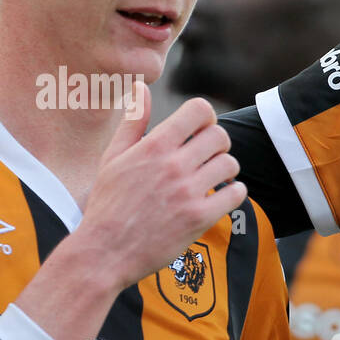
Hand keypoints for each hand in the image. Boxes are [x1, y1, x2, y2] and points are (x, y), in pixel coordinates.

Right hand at [76, 84, 245, 291]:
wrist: (104, 252)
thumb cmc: (106, 203)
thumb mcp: (112, 158)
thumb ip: (132, 121)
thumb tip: (142, 87)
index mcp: (153, 145)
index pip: (199, 110)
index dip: (205, 116)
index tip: (200, 129)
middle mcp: (173, 165)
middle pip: (219, 136)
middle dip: (217, 143)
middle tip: (208, 156)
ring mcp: (188, 192)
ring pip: (229, 164)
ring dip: (225, 169)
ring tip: (212, 177)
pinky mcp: (199, 218)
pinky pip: (235, 194)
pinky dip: (233, 192)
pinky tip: (220, 196)